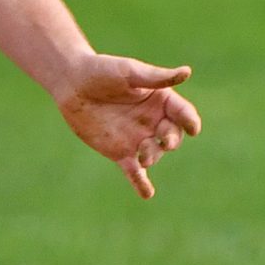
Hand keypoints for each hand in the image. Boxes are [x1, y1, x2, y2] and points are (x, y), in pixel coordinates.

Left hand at [52, 55, 201, 198]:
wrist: (72, 83)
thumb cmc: (102, 70)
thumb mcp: (130, 72)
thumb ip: (156, 77)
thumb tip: (187, 72)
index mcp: (161, 100)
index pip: (182, 113)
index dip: (189, 120)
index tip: (192, 127)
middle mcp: (154, 122)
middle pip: (172, 135)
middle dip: (171, 140)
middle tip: (166, 141)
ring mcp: (138, 139)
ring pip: (154, 153)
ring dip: (152, 157)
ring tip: (143, 158)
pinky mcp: (120, 152)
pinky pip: (134, 172)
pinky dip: (141, 183)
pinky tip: (147, 194)